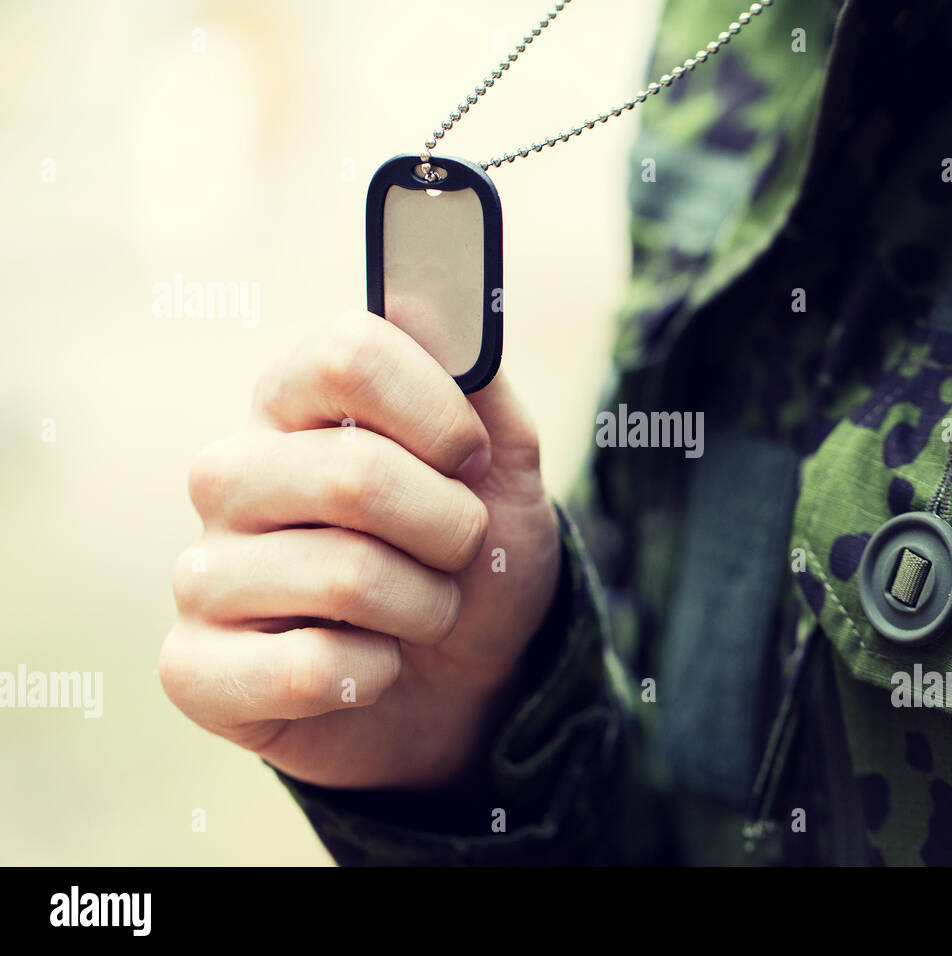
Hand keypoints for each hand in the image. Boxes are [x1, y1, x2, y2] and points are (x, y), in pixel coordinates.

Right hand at [160, 310, 560, 789]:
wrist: (470, 680)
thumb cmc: (477, 560)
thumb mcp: (505, 467)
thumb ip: (474, 383)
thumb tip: (420, 297)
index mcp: (293, 404)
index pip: (349, 355)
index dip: (440, 414)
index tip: (473, 460)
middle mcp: (231, 475)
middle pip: (354, 473)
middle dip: (452, 528)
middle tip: (459, 552)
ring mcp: (202, 572)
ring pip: (345, 576)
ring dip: (425, 607)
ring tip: (419, 613)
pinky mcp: (194, 669)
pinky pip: (309, 668)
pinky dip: (377, 674)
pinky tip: (370, 669)